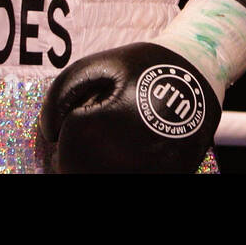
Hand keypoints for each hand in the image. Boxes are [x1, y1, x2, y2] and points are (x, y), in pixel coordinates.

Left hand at [40, 0, 245, 172]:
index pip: (66, 152)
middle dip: (80, 151)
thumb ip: (59, 94)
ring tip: (116, 137)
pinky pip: (131, 177)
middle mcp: (128, 157)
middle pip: (79, 172)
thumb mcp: (98, 66)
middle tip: (100, 126)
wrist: (197, 72)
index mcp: (107, 127)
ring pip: (102, 176)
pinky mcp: (170, 176)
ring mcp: (151, 171)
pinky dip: (122, 166)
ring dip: (98, 161)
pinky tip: (132, 149)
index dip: (71, 128)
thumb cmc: (144, 67)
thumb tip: (48, 132)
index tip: (90, 108)